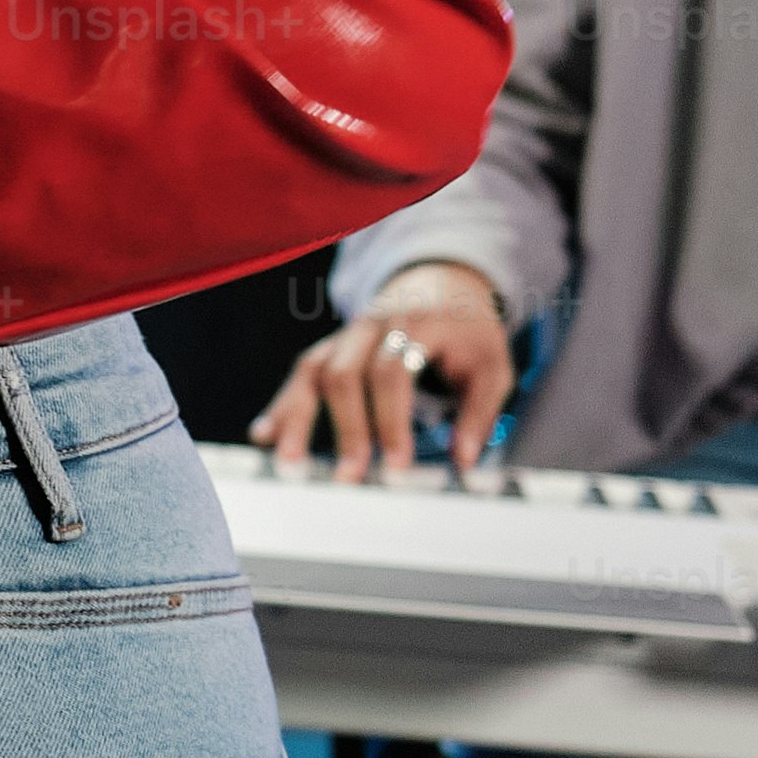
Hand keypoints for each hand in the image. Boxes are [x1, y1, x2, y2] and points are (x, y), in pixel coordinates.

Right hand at [250, 262, 518, 471]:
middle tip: (350, 476)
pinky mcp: (332, 346)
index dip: (391, 420)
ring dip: (297, 417)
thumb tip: (463, 464)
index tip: (397, 465)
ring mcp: (346, 334)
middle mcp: (373, 325)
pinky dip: (282, 405)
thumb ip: (479, 415)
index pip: (392, 372)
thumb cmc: (469, 331)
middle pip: (344, 372)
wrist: (443, 281)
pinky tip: (265, 435)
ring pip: (312, 369)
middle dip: (345, 428)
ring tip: (290, 463)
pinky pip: (301, 372)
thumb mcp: (492, 366)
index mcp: (416, 323)